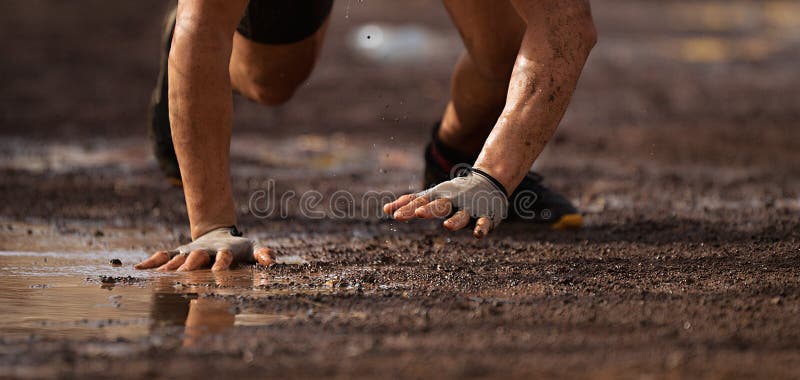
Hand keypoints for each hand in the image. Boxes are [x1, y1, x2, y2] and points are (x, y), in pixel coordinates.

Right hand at [134, 227, 274, 270]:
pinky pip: (163, 256)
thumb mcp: (252, 249)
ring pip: (178, 257)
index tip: (220, 270)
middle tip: (186, 272)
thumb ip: (263, 254)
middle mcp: (205, 251)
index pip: (224, 257)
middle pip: (197, 256)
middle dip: (192, 264)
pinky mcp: (178, 253)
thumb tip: (272, 261)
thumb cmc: (239, 248)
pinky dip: (152, 261)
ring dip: (170, 265)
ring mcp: (190, 252)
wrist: (219, 234)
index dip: (222, 262)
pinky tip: (139, 268)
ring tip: (161, 275)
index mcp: (224, 252)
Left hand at [383, 169, 508, 237]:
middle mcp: (453, 200)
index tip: (395, 216)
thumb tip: (385, 209)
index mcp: (439, 196)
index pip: (421, 201)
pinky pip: (483, 222)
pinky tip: (477, 234)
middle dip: (430, 209)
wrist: (490, 180)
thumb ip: (410, 202)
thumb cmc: (454, 192)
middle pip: (440, 206)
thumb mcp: (433, 194)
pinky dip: (481, 227)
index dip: (409, 209)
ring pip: (461, 215)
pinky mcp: (486, 215)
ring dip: (455, 221)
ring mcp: (469, 207)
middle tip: (419, 213)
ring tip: (447, 226)